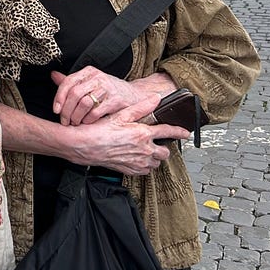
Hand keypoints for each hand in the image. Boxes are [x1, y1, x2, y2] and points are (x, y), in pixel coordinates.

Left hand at [51, 68, 147, 125]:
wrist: (135, 95)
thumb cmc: (108, 91)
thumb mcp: (90, 82)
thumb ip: (72, 81)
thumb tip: (53, 75)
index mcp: (88, 72)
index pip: (68, 82)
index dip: (59, 97)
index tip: (56, 110)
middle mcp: (97, 77)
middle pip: (74, 94)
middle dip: (66, 110)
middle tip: (65, 121)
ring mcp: (107, 88)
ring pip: (84, 103)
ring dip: (76, 116)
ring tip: (75, 123)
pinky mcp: (116, 100)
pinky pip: (96, 112)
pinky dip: (88, 120)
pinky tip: (87, 123)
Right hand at [67, 93, 188, 176]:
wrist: (84, 146)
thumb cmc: (99, 130)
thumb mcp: (120, 114)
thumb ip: (140, 107)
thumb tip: (155, 99)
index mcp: (143, 133)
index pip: (168, 132)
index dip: (179, 132)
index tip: (186, 133)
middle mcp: (143, 150)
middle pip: (165, 152)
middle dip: (163, 147)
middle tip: (155, 142)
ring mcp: (137, 162)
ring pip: (156, 163)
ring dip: (154, 157)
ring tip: (144, 150)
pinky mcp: (130, 170)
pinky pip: (145, 171)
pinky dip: (144, 165)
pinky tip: (136, 158)